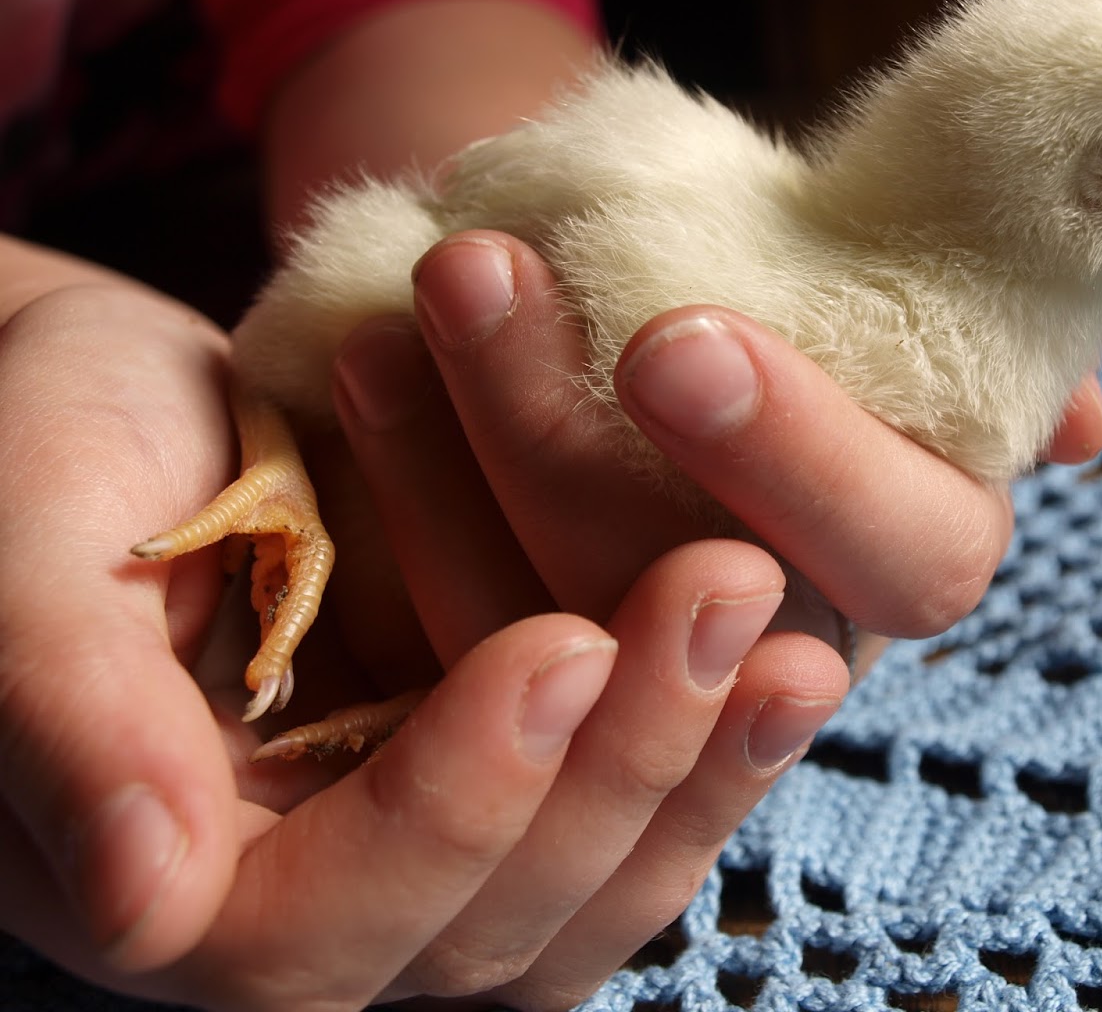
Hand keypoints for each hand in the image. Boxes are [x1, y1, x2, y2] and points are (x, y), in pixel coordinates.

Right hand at [0, 278, 845, 1009]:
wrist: (119, 405)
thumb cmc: (37, 454)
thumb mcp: (20, 555)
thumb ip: (65, 724)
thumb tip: (145, 900)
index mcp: (170, 886)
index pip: (317, 927)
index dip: (451, 807)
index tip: (559, 648)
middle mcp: (314, 897)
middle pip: (490, 923)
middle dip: (622, 764)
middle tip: (726, 592)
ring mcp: (424, 840)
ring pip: (583, 884)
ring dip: (695, 764)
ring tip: (793, 640)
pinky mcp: (503, 769)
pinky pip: (622, 802)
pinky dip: (709, 740)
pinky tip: (792, 655)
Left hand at [328, 228, 1101, 683]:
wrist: (654, 269)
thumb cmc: (789, 249)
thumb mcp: (901, 260)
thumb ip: (990, 327)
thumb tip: (1078, 428)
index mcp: (910, 535)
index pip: (907, 558)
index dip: (803, 465)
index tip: (677, 336)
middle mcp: (789, 627)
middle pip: (690, 612)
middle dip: (565, 448)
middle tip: (475, 273)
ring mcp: (646, 660)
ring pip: (547, 635)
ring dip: (451, 470)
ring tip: (397, 300)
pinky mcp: (520, 664)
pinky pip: (442, 636)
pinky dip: (395, 501)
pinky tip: (354, 371)